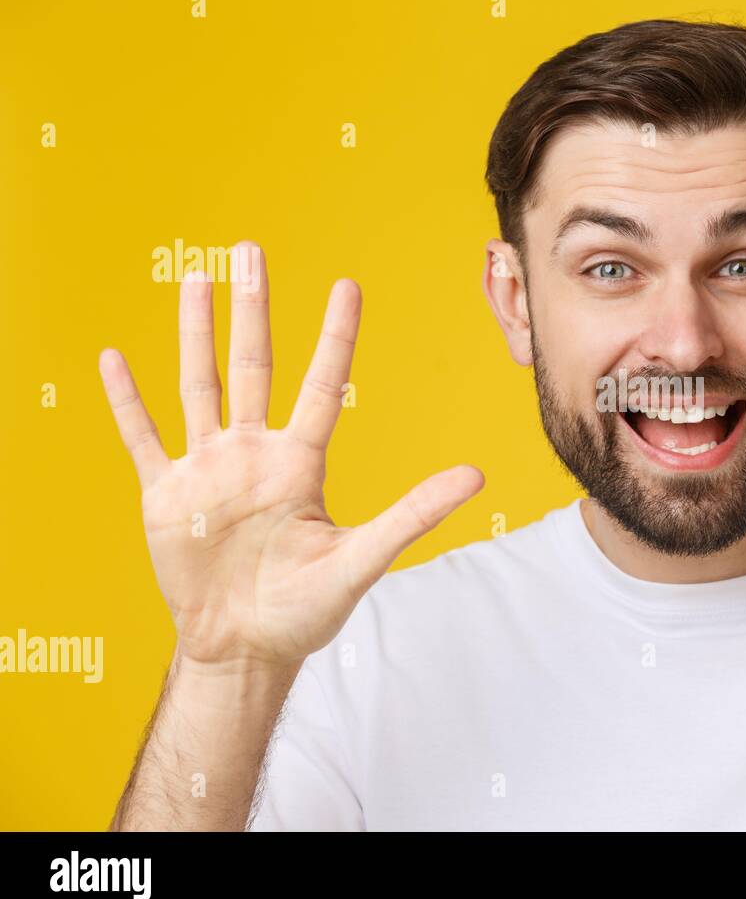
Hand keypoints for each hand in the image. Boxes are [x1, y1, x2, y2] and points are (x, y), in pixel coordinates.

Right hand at [99, 242, 482, 669]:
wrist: (245, 649)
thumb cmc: (305, 610)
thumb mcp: (363, 559)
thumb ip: (414, 514)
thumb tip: (478, 475)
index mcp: (300, 463)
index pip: (322, 384)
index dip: (334, 336)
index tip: (347, 285)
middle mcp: (254, 453)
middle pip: (252, 365)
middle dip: (251, 308)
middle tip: (250, 249)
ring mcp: (207, 469)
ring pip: (199, 385)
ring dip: (194, 333)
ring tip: (195, 278)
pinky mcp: (166, 494)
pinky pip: (143, 437)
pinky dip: (128, 400)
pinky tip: (114, 359)